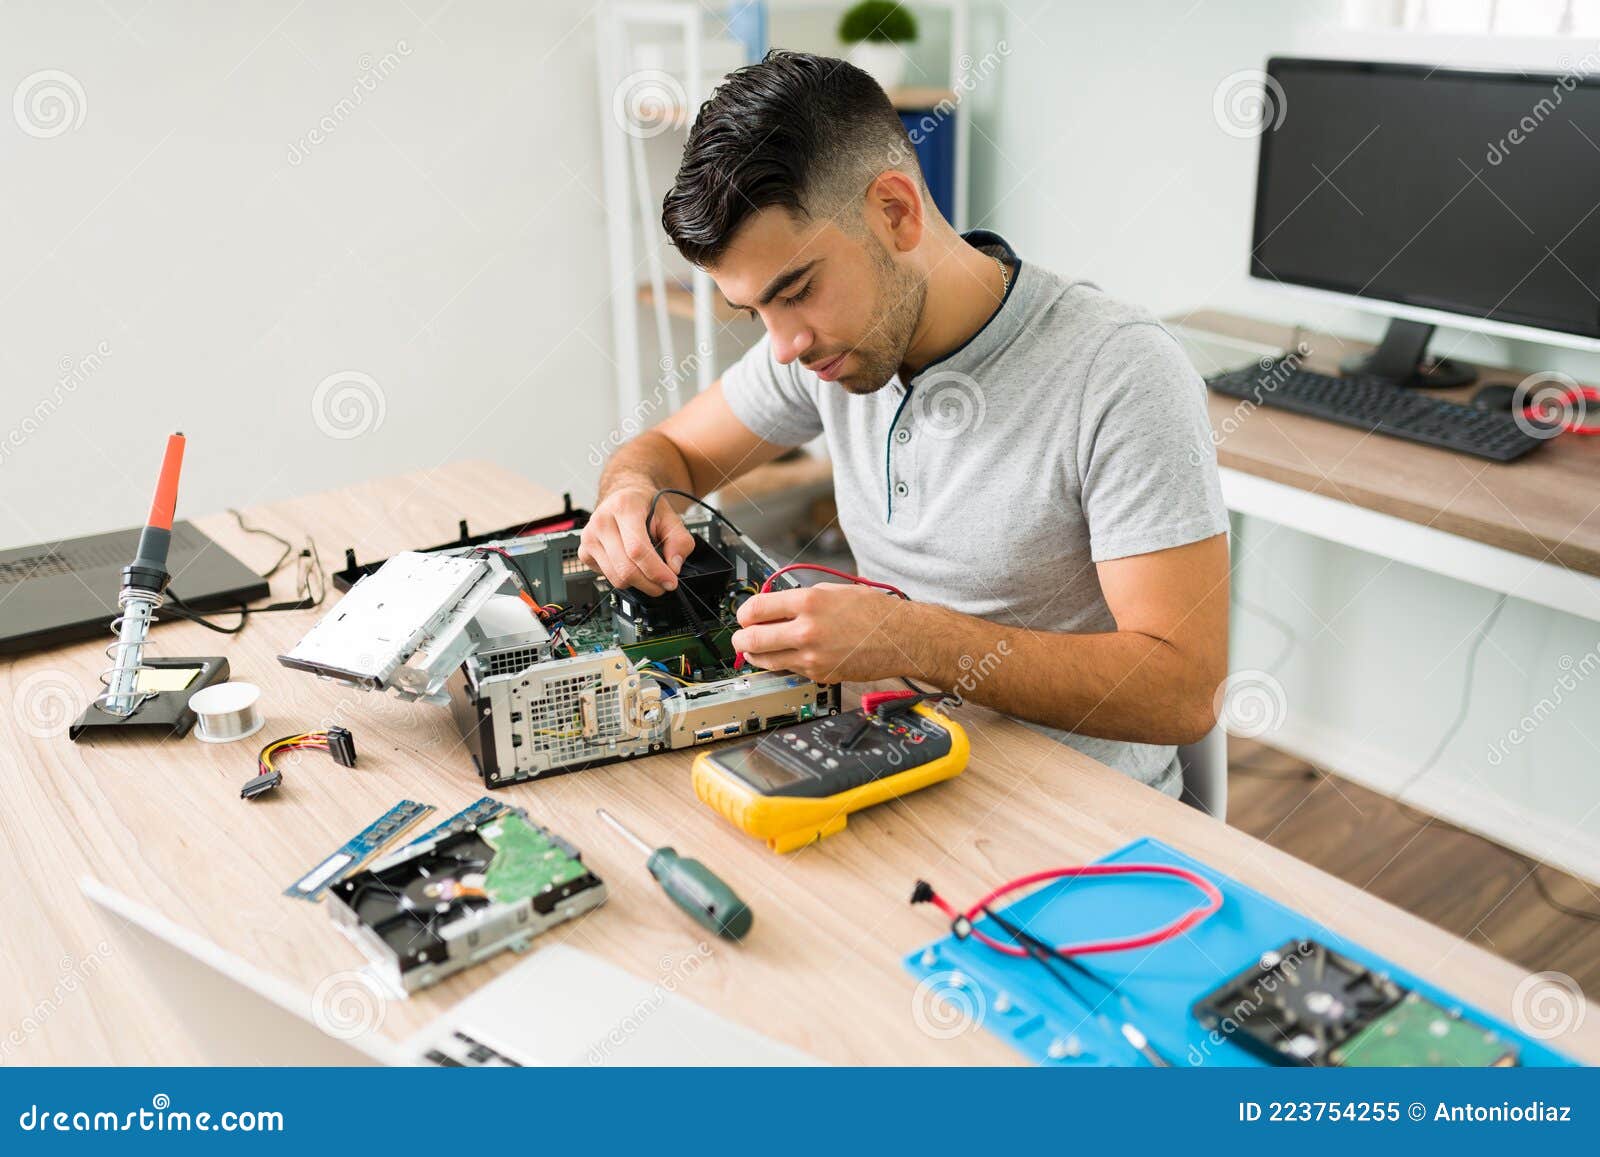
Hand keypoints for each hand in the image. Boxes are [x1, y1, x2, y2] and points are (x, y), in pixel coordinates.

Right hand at [577, 485, 696, 595]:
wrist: (624, 497)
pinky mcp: (584, 553)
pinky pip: (607, 577)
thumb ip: (680, 541)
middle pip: (625, 568)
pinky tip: (632, 565)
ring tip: (651, 575)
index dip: (656, 571)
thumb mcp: (671, 517)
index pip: (637, 549)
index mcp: (624, 507)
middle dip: (650, 583)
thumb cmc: (645, 506)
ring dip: (638, 584)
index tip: (670, 581)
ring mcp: (589, 538)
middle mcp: (602, 521)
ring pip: (616, 578)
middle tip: (664, 584)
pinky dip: (624, 579)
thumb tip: (673, 567)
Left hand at [731, 583, 913, 682]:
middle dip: (741, 639)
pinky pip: (789, 669)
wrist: (900, 638)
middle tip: (741, 637)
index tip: (743, 616)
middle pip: (752, 638)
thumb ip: (800, 598)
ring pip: (765, 660)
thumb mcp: (833, 590)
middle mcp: (807, 629)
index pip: (756, 609)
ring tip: (756, 649)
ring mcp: (812, 656)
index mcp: (809, 601)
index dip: (743, 614)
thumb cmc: (873, 612)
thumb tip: (774, 605)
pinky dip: (783, 663)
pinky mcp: (819, 674)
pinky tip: (788, 655)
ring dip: (755, 655)